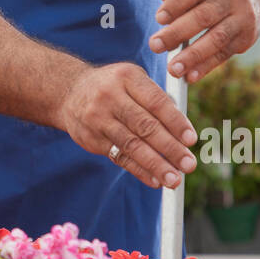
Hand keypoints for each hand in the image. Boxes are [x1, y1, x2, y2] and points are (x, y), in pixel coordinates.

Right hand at [60, 62, 197, 190]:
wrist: (69, 92)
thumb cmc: (113, 86)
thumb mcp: (132, 79)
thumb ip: (157, 99)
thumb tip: (183, 130)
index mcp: (127, 78)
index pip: (155, 102)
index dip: (175, 122)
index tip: (191, 139)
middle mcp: (111, 97)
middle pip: (145, 126)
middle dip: (170, 148)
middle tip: (189, 164)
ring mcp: (99, 119)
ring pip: (132, 145)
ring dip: (156, 165)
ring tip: (174, 179)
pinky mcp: (92, 139)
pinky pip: (119, 157)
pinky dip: (139, 170)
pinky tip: (155, 180)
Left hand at [149, 0, 259, 84]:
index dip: (177, 3)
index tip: (159, 18)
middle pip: (204, 16)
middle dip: (177, 33)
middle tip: (155, 45)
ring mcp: (243, 18)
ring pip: (216, 38)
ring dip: (192, 56)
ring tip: (173, 69)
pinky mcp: (247, 38)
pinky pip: (224, 54)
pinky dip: (205, 67)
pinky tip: (190, 76)